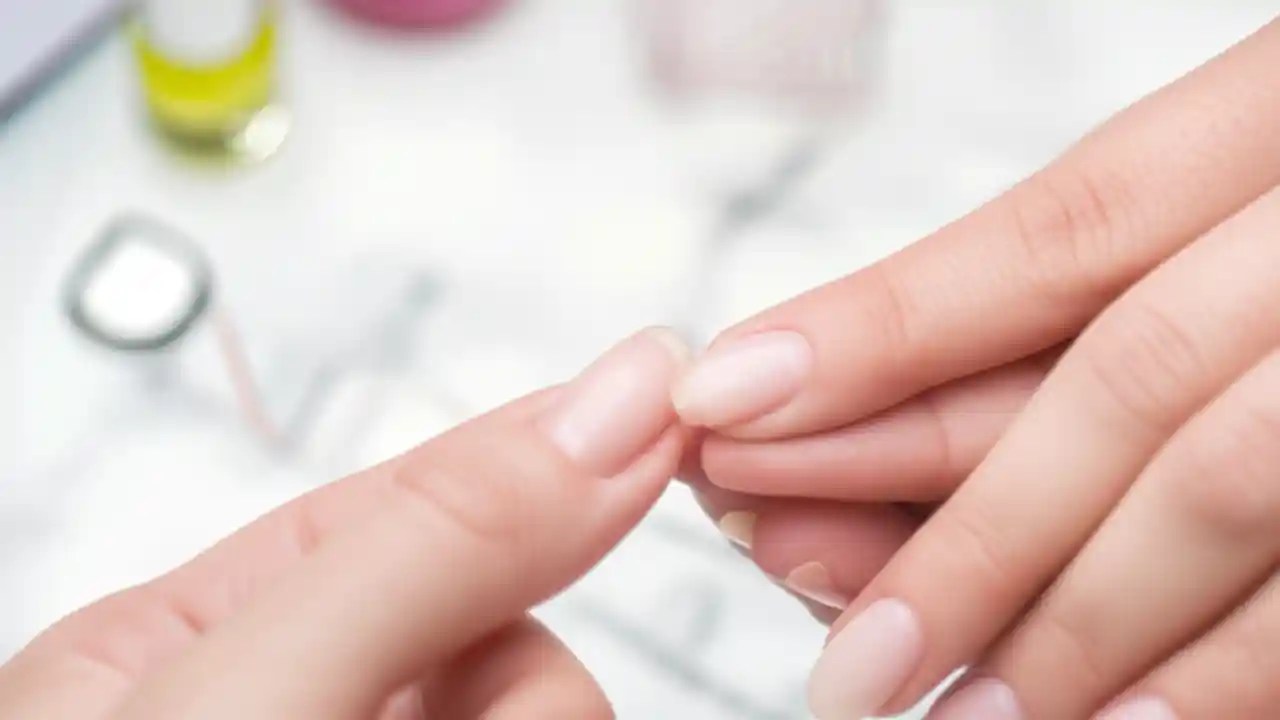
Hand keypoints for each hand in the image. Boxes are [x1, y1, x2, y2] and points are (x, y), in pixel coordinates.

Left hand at [0, 329, 686, 719]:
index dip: (530, 454)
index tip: (659, 402)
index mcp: (179, 649)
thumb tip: (610, 405)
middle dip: (510, 679)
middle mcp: (289, 708)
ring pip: (551, 698)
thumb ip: (426, 549)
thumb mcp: (253, 695)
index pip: (393, 504)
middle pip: (494, 618)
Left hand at [676, 18, 1279, 719]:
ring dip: (1080, 623)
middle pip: (1129, 379)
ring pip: (1235, 485)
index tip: (725, 403)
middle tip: (837, 652)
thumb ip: (1070, 298)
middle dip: (967, 524)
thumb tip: (825, 383)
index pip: (1056, 240)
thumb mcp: (1230, 196)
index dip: (880, 327)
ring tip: (943, 719)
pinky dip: (1232, 672)